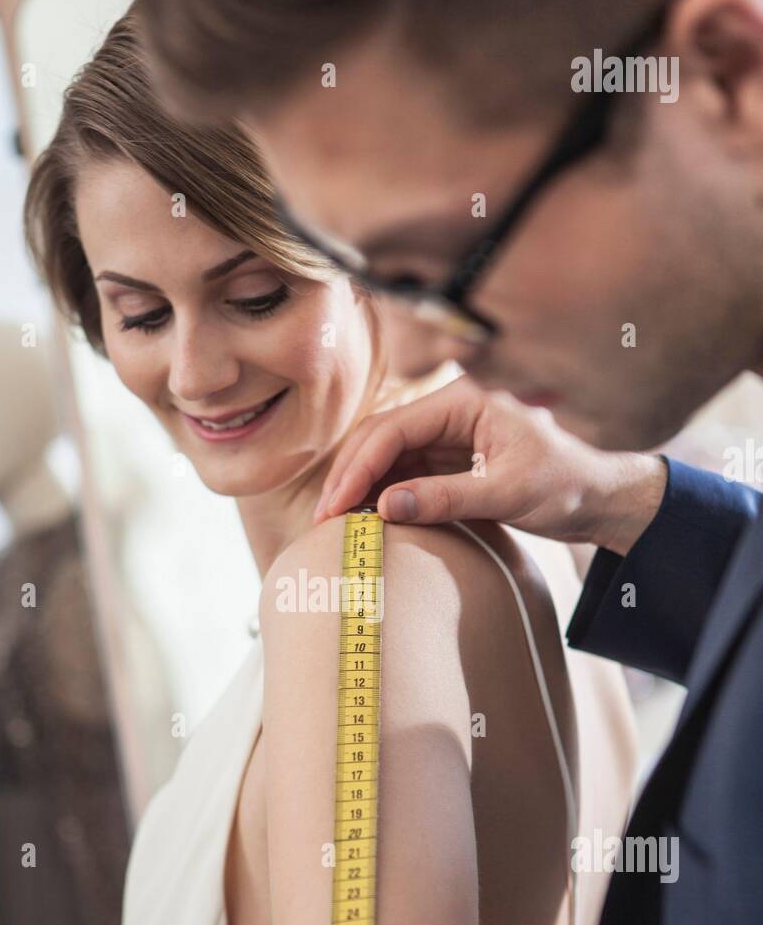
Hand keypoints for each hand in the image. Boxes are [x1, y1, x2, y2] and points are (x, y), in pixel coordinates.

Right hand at [313, 376, 666, 555]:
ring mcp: (449, 434)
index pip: (394, 428)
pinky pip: (405, 472)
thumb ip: (447, 497)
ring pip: (388, 455)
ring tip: (337, 523)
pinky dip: (382, 494)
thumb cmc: (568, 484)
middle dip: (349, 476)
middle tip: (323, 518)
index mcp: (466, 401)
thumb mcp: (509, 492)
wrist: (601, 497)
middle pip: (381, 437)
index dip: (358, 468)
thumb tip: (386, 505)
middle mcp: (451, 410)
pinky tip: (366, 516)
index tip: (336, 506)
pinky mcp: (451, 458)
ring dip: (361, 487)